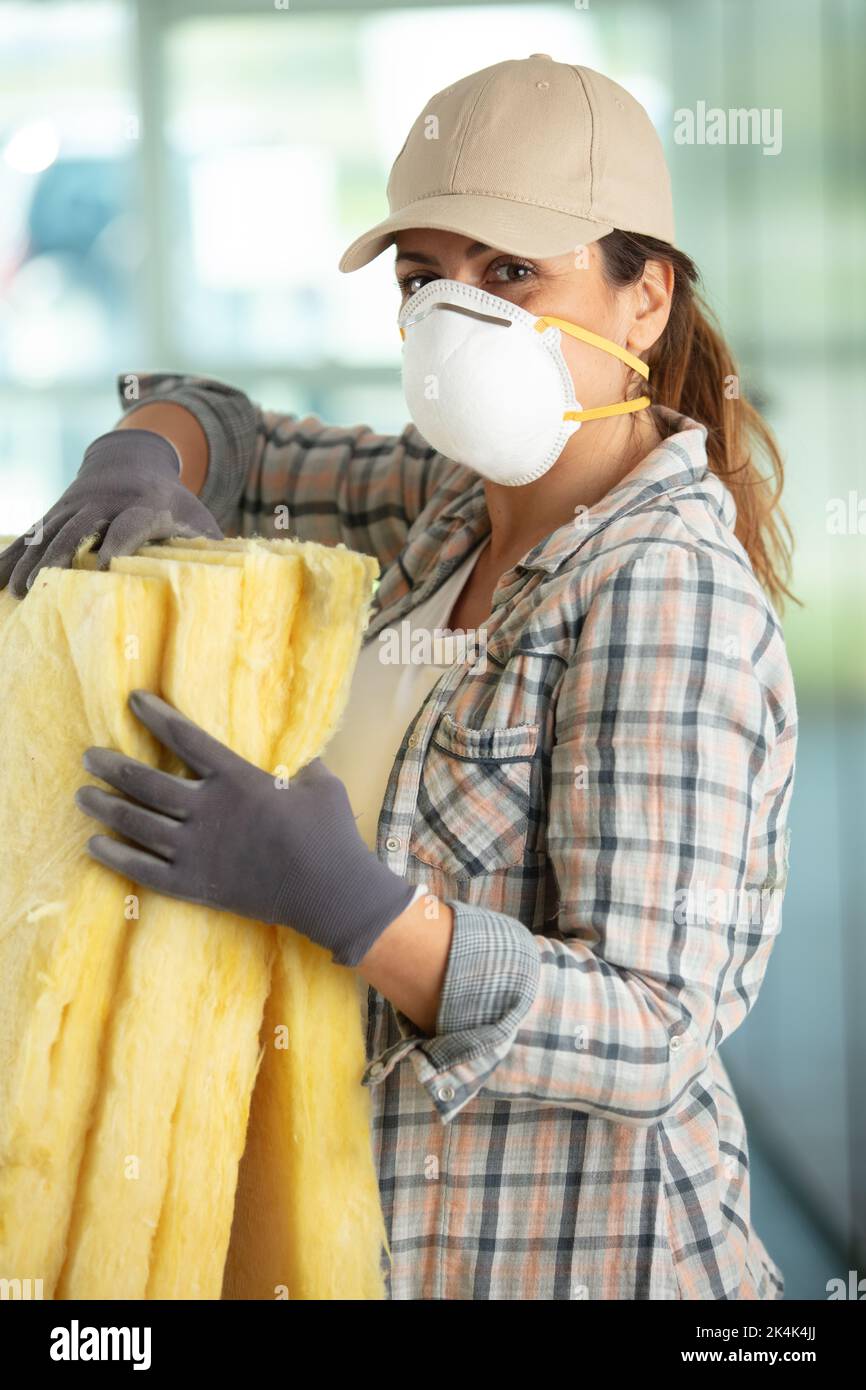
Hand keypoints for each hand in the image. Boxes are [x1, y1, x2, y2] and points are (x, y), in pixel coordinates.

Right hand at [0, 429, 222, 597]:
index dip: (119, 539)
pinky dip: (13, 554)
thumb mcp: (196, 514)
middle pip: (80, 528)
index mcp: (144, 504)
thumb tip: (232, 581)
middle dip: (62, 556)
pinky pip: (33, 534)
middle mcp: (105, 503)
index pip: (130, 521)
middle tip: (43, 587)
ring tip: (18, 591)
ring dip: (32, 560)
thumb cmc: (174, 500)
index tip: (107, 564)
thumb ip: (208, 543)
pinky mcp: (58, 513)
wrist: (134, 458)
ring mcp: (77, 507)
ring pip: (51, 531)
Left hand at [74, 689, 416, 967]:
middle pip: (146, 783)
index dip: (157, 716)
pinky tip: (94, 845)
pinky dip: (115, 856)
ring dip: (105, 807)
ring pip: (137, 823)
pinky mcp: (195, 884)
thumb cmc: (331, 833)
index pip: (186, 738)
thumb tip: (300, 751)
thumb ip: (303, 764)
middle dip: (112, 766)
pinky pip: (144, 869)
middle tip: (89, 756)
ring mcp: (197, 850)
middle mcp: (209, 811)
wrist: (331, 892)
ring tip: (82, 795)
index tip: (134, 700)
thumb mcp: (322, 784)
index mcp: (237, 780)